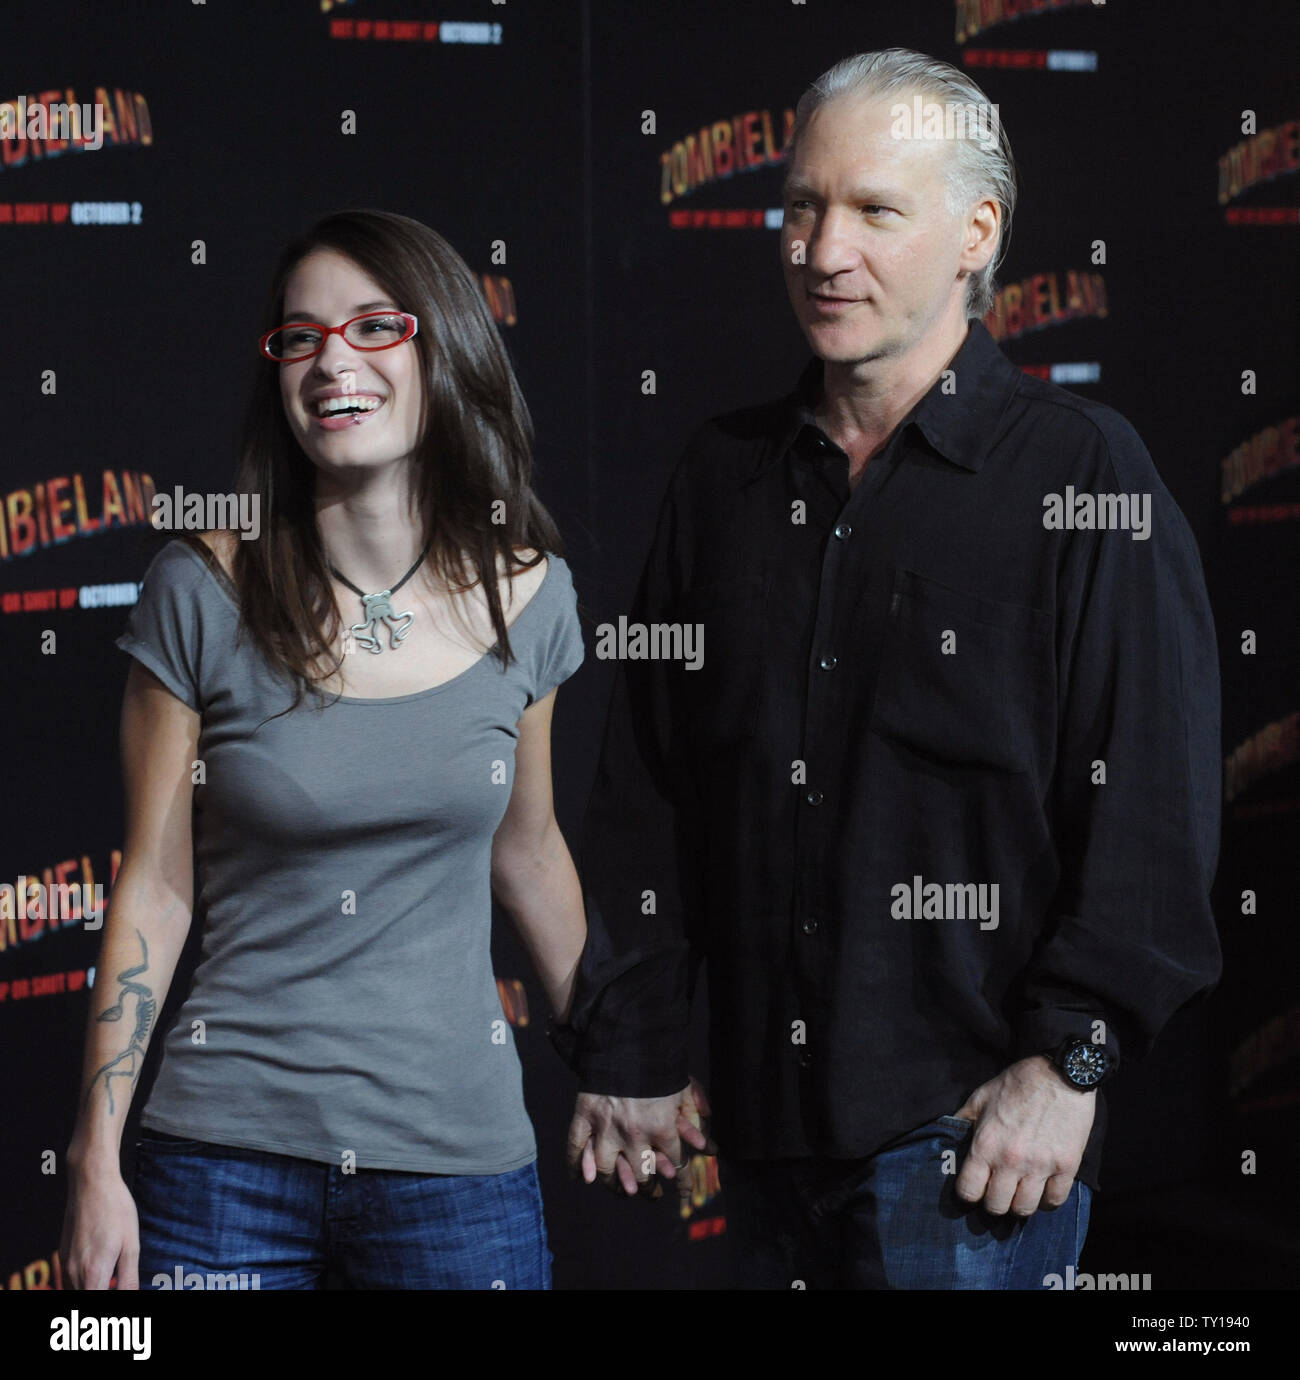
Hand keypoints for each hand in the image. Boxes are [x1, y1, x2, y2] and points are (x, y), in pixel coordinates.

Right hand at [60, 1159, 140, 1289]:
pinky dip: (85, 1282)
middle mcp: (74, 1273)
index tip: (122, 1290)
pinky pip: (71, 1281)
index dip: (108, 1311)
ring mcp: (65, 1265)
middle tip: (119, 1282)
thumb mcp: (131, 1244)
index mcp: (93, 1273)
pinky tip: (101, 1269)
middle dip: (103, 1293)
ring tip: (112, 1279)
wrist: (91, 1183)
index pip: (98, 1302)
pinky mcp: (63, 1255)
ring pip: (77, 1291)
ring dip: (94, 1288)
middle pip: (86, 1299)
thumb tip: (133, 1296)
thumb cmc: (115, 1209)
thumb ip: (129, 1278)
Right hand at [567, 1076, 714, 1199]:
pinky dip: (575, 1165)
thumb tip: (708, 1131)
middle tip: (652, 1193)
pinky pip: (576, 1148)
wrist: (625, 1038)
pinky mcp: (584, 1117)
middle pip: (642, 1174)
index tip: (682, 1191)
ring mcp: (605, 1128)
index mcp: (661, 1127)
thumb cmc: (657, 1062)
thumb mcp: (681, 1084)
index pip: (675, 1164)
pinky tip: (581, 1177)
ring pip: (607, 1170)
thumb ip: (694, 1107)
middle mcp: (634, 1134)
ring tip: (623, 1190)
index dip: (681, 1180)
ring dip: (615, 1185)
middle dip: (649, 1189)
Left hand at [950, 1055, 1094, 1217]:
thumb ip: (963, 1119)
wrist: (1060, 1074)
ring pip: (1024, 1209)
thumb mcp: (981, 1096)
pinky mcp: (1066, 1167)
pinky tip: (1042, 1189)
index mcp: (986, 1144)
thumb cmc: (1018, 1083)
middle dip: (993, 1202)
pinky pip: (1055, 1201)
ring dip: (1019, 1204)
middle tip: (997, 1191)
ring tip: (1019, 1192)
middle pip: (996, 1206)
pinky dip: (1047, 1200)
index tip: (973, 1188)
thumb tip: (949, 1134)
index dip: (968, 1193)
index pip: (969, 1191)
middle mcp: (1011, 1161)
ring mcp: (1040, 1166)